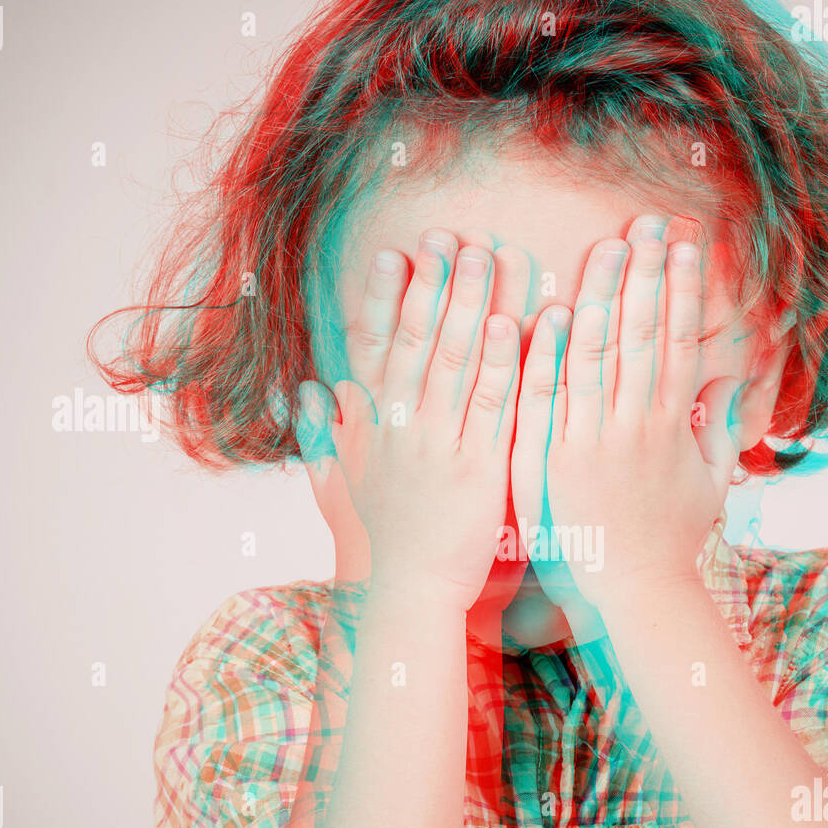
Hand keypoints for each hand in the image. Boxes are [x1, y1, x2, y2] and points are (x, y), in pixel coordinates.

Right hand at [295, 232, 519, 609]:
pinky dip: (508, 363)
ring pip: (457, 361)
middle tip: (448, 235)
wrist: (406, 593)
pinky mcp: (481, 469)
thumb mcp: (340, 485)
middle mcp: (403, 426)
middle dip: (434, 284)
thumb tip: (307, 391)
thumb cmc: (379, 540)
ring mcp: (441, 445)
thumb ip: (326, 435)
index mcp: (373, 424)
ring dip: (471, 304)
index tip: (393, 253)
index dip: (384, 299)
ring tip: (484, 255)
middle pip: (418, 341)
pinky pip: (498, 405)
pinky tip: (519, 324)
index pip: (375, 348)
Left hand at [512, 217, 778, 615]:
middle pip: (638, 335)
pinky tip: (551, 314)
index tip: (684, 243)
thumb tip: (733, 380)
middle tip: (647, 220)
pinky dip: (548, 357)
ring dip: (600, 297)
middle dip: (644, 274)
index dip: (680, 288)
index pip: (675, 340)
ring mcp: (588, 442)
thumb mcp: (711, 483)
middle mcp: (632, 426)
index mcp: (670, 425)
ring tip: (608, 246)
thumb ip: (720, 427)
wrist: (633, 594)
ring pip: (594, 357)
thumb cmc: (672, 540)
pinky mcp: (550, 461)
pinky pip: (547, 400)